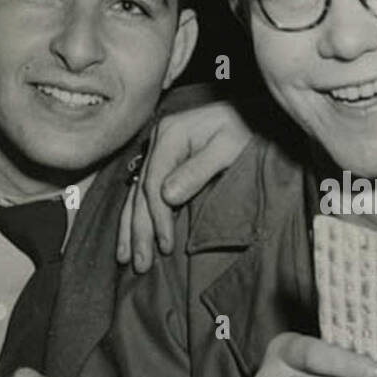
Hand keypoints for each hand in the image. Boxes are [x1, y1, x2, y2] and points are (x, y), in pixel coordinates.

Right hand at [116, 101, 252, 270]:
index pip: (154, 184)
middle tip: (139, 264)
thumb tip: (167, 197)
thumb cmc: (244, 128)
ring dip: (131, 228)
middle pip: (141, 192)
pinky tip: (130, 235)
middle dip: (139, 231)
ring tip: (126, 258)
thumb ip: (198, 170)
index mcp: (170, 135)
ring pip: (136, 194)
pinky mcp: (162, 159)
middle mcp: (157, 142)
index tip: (165, 245)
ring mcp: (156, 150)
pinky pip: (143, 190)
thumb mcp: (228, 147)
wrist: (250, 112)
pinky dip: (136, 215)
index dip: (158, 218)